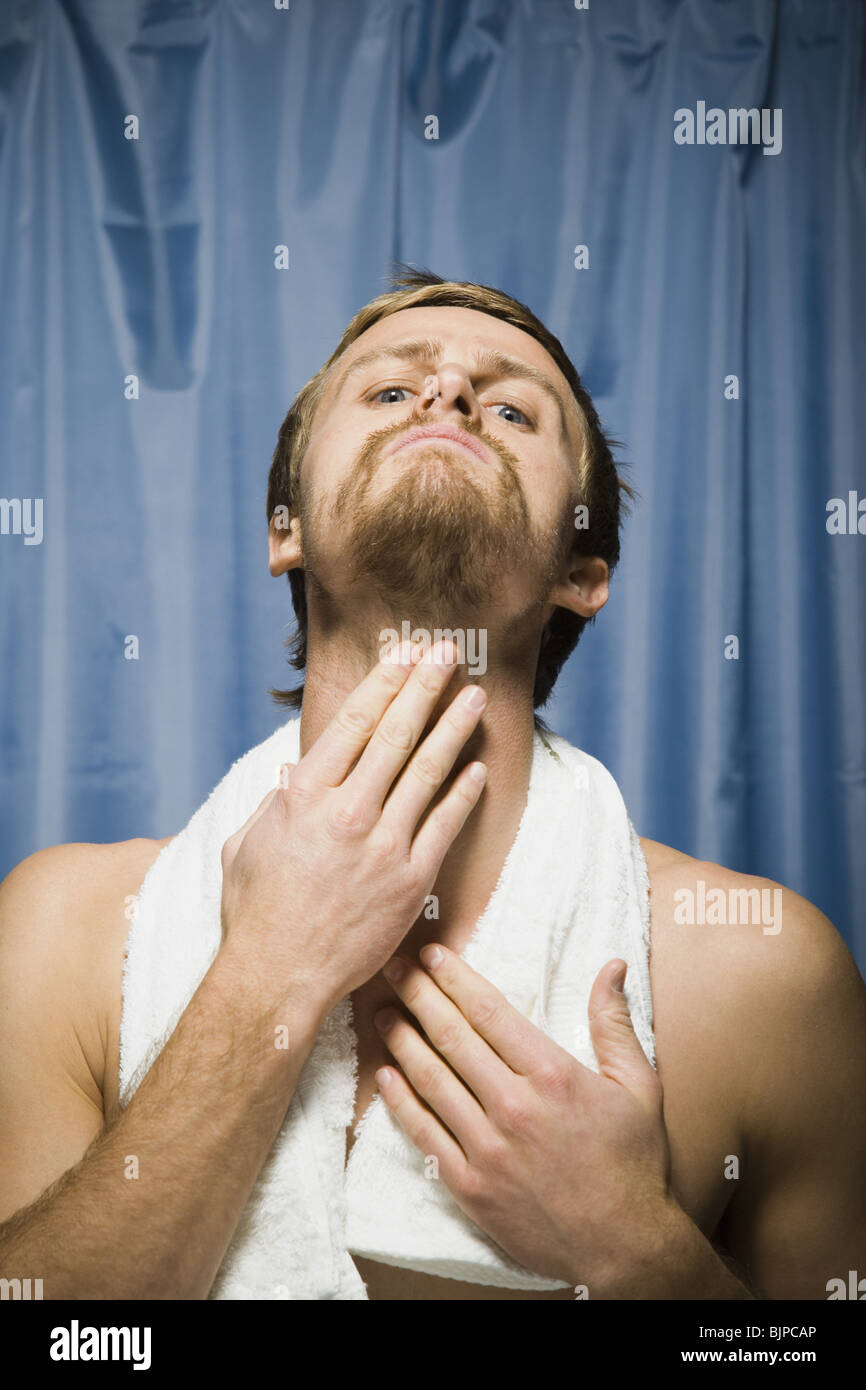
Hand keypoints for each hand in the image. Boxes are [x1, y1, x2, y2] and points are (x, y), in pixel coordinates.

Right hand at [218, 641, 487, 1019]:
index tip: (405, 656)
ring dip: (452, 728)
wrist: (279, 978)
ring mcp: (384, 846)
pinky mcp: (411, 880)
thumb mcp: (247, 843)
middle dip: (425, 687)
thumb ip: (275, 804)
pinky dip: (463, 793)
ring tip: (474, 697)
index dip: (384, 683)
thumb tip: (293, 776)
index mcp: (303, 795)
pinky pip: (444, 825)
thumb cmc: (256, 912)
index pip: (353, 722)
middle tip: (449, 653)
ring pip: (427, 772)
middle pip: (395, 734)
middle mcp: (347, 812)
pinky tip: (477, 768)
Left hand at [372, 945, 677, 1290]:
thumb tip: (612, 965)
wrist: (623, 1247)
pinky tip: (386, 1077)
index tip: (432, 954)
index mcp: (552, 1075)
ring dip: (402, 1041)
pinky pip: (425, 1135)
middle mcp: (514, 1106)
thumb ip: (614, 1022)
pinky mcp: (470, 1186)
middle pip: (452, 1037)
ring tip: (382, 1014)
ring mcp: (487, 1148)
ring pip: (431, 1081)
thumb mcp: (638, 1086)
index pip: (489, 1011)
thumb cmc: (632, 1165)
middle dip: (418, 995)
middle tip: (393, 969)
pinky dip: (401, 1103)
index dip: (455, 978)